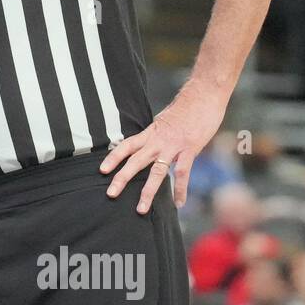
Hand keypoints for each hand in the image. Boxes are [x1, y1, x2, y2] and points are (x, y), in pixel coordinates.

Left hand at [99, 89, 226, 213]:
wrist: (203, 96)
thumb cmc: (185, 108)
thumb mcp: (163, 120)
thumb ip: (155, 134)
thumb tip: (147, 143)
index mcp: (150, 133)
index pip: (126, 145)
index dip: (113, 157)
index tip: (101, 170)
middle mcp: (158, 140)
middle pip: (135, 161)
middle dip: (122, 178)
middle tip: (110, 194)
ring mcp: (173, 146)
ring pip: (157, 172)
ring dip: (148, 191)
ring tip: (140, 209)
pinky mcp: (190, 150)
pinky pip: (183, 174)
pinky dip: (180, 190)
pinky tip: (179, 203)